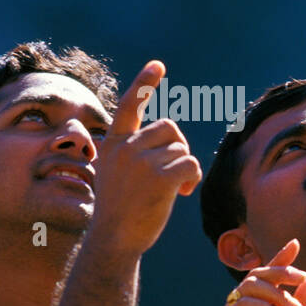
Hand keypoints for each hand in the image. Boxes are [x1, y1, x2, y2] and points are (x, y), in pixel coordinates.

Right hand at [87, 60, 201, 257]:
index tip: (158, 65)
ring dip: (184, 167)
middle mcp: (126, 147)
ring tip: (173, 189)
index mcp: (113, 143)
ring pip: (182, 148)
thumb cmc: (119, 211)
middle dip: (176, 149)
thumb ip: (135, 153)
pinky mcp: (160, 176)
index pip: (130, 105)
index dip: (144, 83)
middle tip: (171, 174)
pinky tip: (183, 192)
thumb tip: (171, 139)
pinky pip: (191, 163)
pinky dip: (192, 178)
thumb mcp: (116, 173)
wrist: (113, 240)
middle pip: (170, 129)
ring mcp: (141, 161)